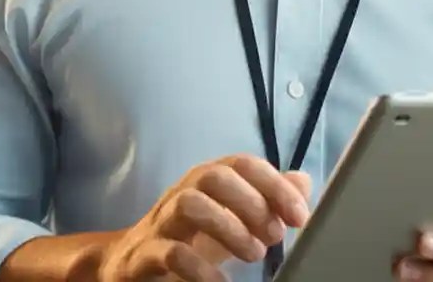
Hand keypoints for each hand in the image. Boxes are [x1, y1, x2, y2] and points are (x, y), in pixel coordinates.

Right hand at [96, 154, 311, 281]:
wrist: (130, 266)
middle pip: (214, 176)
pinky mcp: (144, 255)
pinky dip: (201, 269)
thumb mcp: (232, 218)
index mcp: (205, 182)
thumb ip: (266, 199)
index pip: (242, 164)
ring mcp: (160, 223)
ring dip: (228, 228)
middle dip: (251, 204)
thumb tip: (303, 181)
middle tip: (274, 237)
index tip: (300, 217)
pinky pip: (171, 253)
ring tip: (253, 255)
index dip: (275, 186)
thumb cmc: (190, 239)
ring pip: (190, 205)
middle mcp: (181, 194)